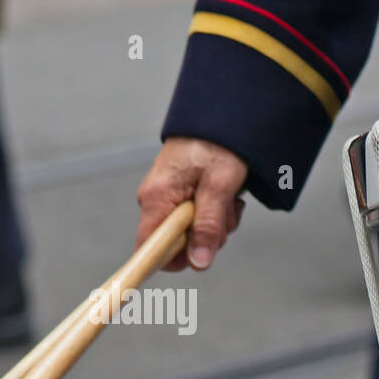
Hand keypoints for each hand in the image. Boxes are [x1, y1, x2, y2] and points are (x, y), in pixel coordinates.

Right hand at [135, 137, 248, 271]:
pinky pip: (198, 218)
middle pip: (178, 244)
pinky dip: (218, 212)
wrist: (220, 114)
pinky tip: (227, 195)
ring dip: (218, 223)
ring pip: (193, 232)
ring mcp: (167, 198)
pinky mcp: (180, 195)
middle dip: (208, 237)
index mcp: (156, 199)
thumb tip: (198, 264)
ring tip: (229, 198)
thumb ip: (209, 225)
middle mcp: (155, 201)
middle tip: (227, 212)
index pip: (148, 249)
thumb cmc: (218, 144)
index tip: (198, 260)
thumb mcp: (220, 186)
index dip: (171, 260)